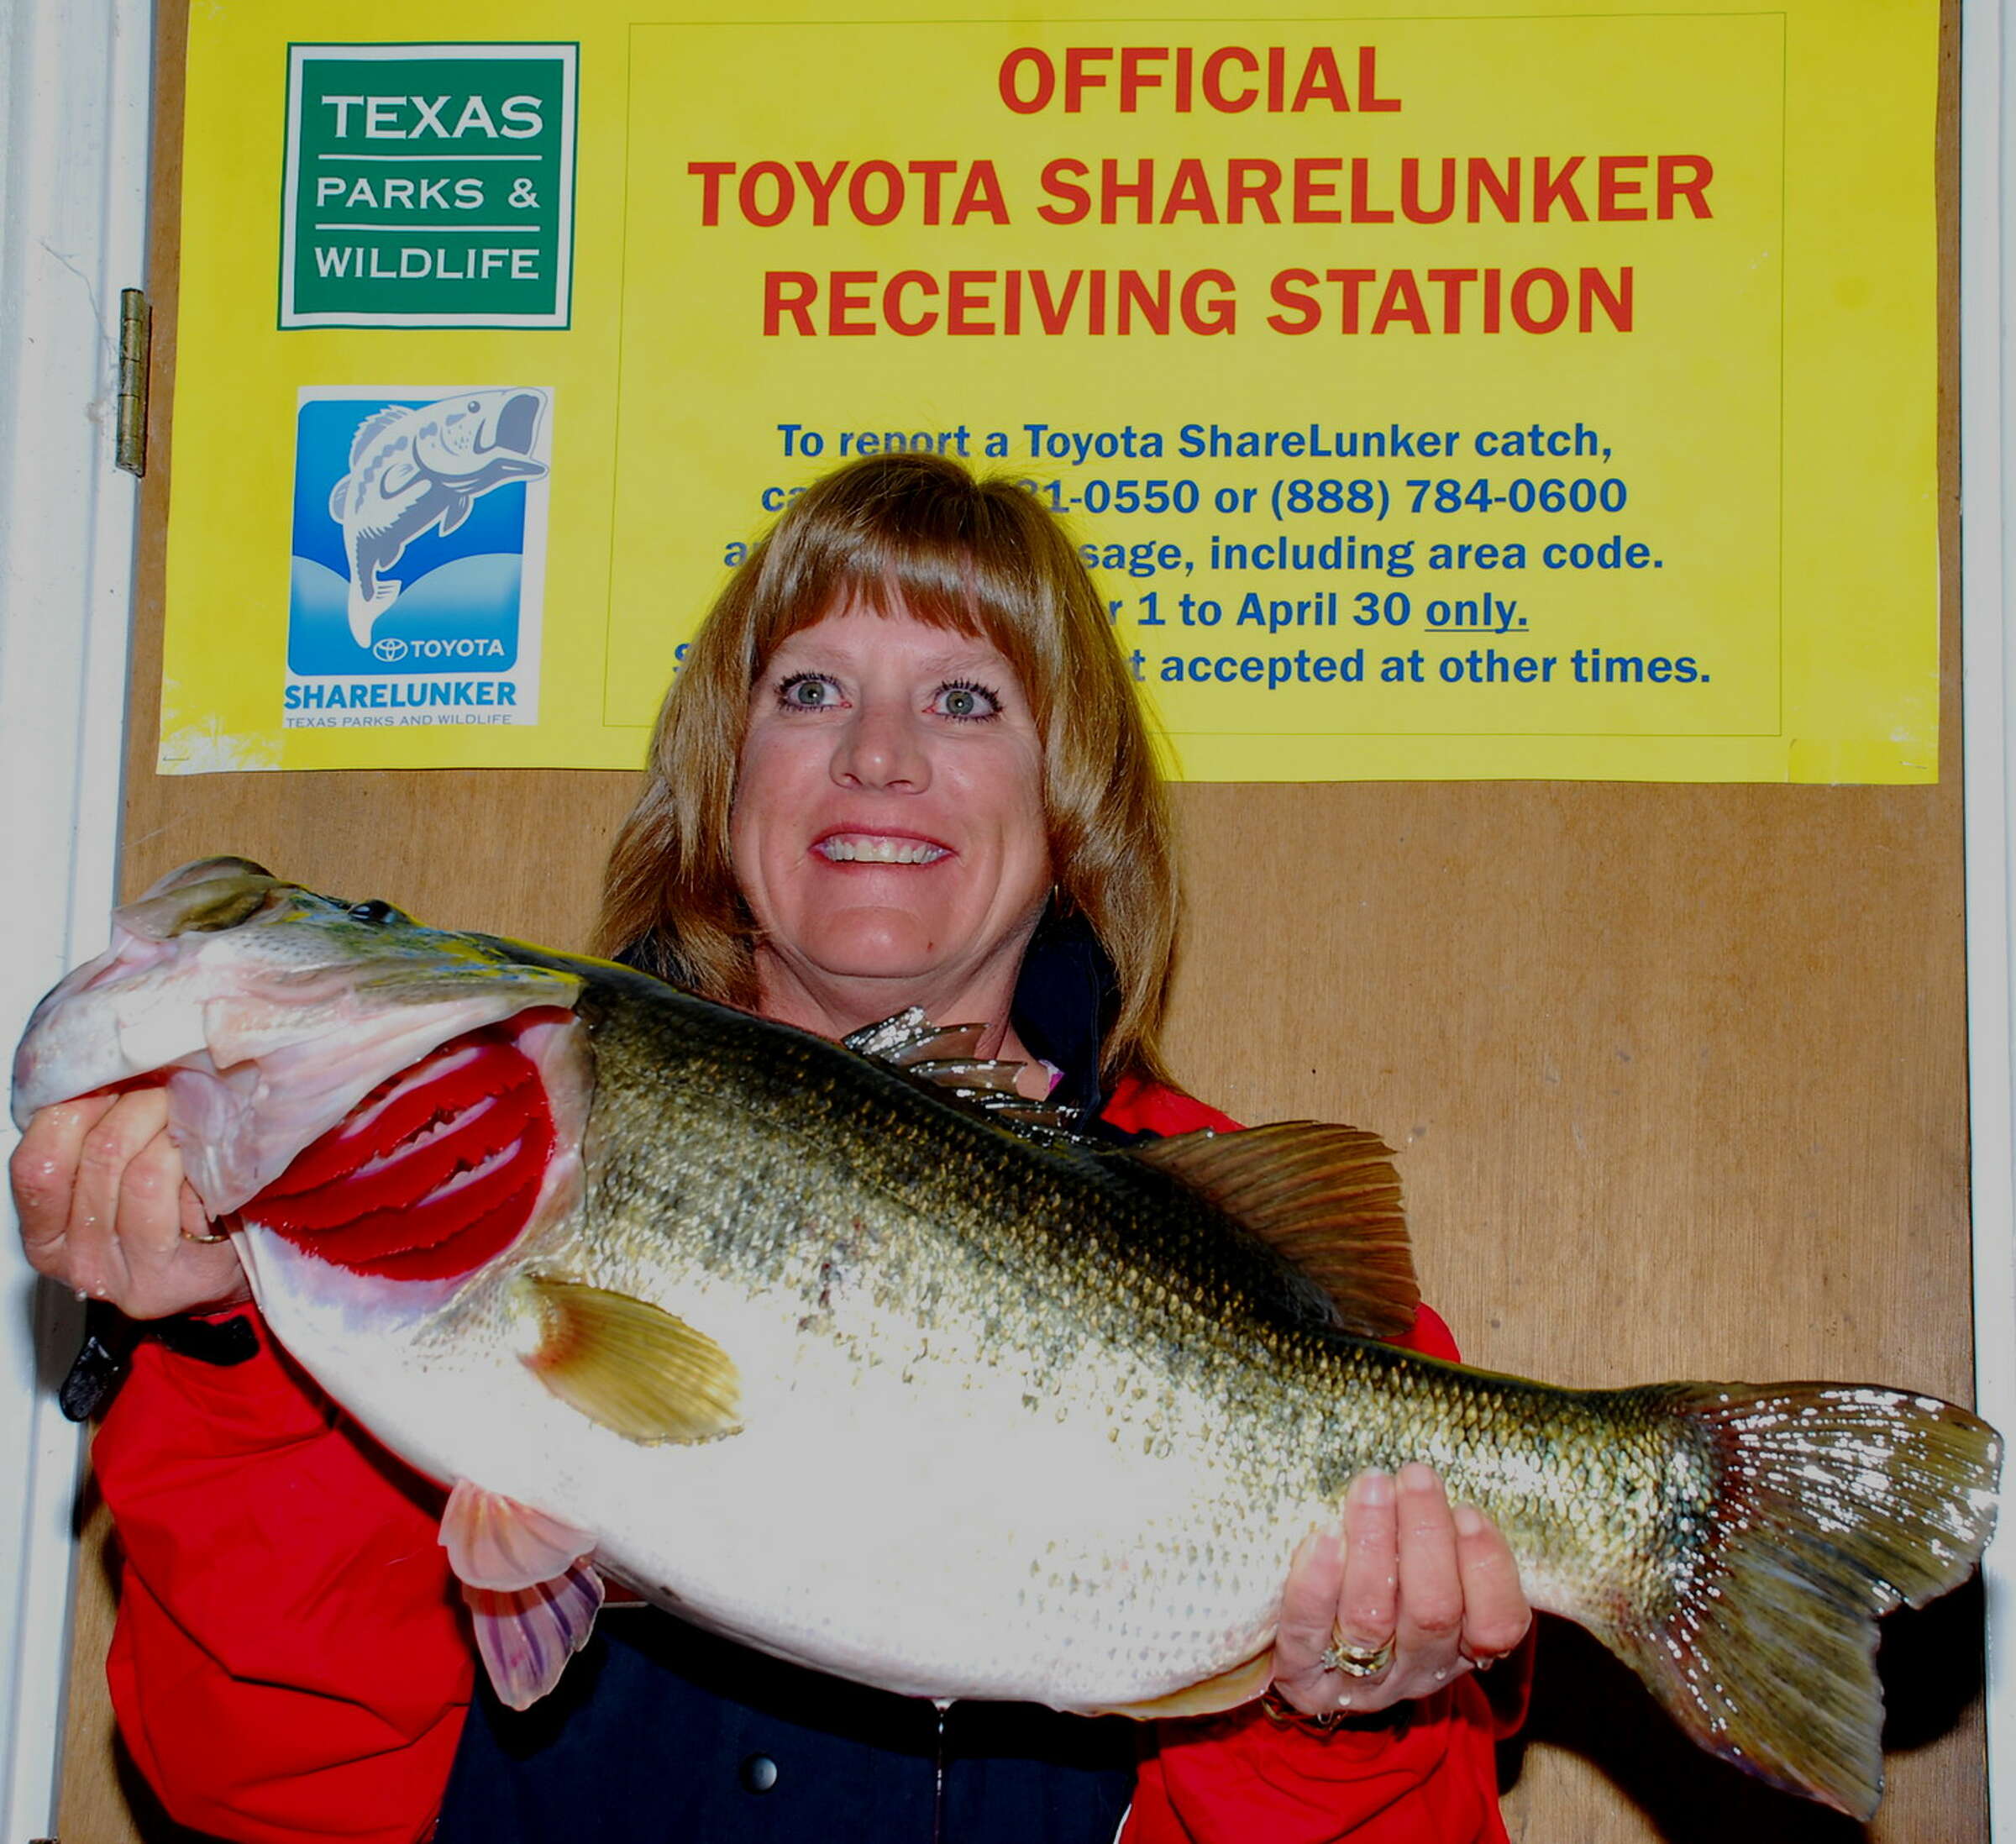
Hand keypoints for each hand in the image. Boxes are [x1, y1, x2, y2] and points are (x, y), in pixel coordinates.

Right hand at [11, 1091, 248, 1319]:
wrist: (227, 1268)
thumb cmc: (171, 1209)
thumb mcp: (116, 1174)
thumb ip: (93, 1135)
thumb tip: (106, 1074)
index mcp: (48, 1236)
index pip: (37, 1164)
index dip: (74, 1109)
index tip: (112, 1079)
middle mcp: (79, 1262)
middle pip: (99, 1156)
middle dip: (140, 1104)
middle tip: (169, 1085)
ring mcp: (128, 1275)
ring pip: (143, 1171)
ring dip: (175, 1126)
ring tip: (193, 1112)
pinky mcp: (177, 1278)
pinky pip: (187, 1195)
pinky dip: (199, 1157)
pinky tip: (211, 1148)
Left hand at [1270, 1463, 1530, 1716]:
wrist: (1307, 1653)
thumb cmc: (1385, 1579)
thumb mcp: (1430, 1563)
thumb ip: (1446, 1534)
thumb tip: (1441, 1479)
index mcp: (1464, 1644)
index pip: (1498, 1625)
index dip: (1488, 1570)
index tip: (1468, 1513)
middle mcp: (1418, 1667)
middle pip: (1433, 1612)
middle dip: (1426, 1535)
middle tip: (1416, 1476)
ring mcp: (1361, 1678)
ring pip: (1371, 1618)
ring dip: (1374, 1544)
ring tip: (1372, 1487)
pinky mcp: (1304, 1676)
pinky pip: (1308, 1631)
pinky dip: (1317, 1583)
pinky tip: (1324, 1537)